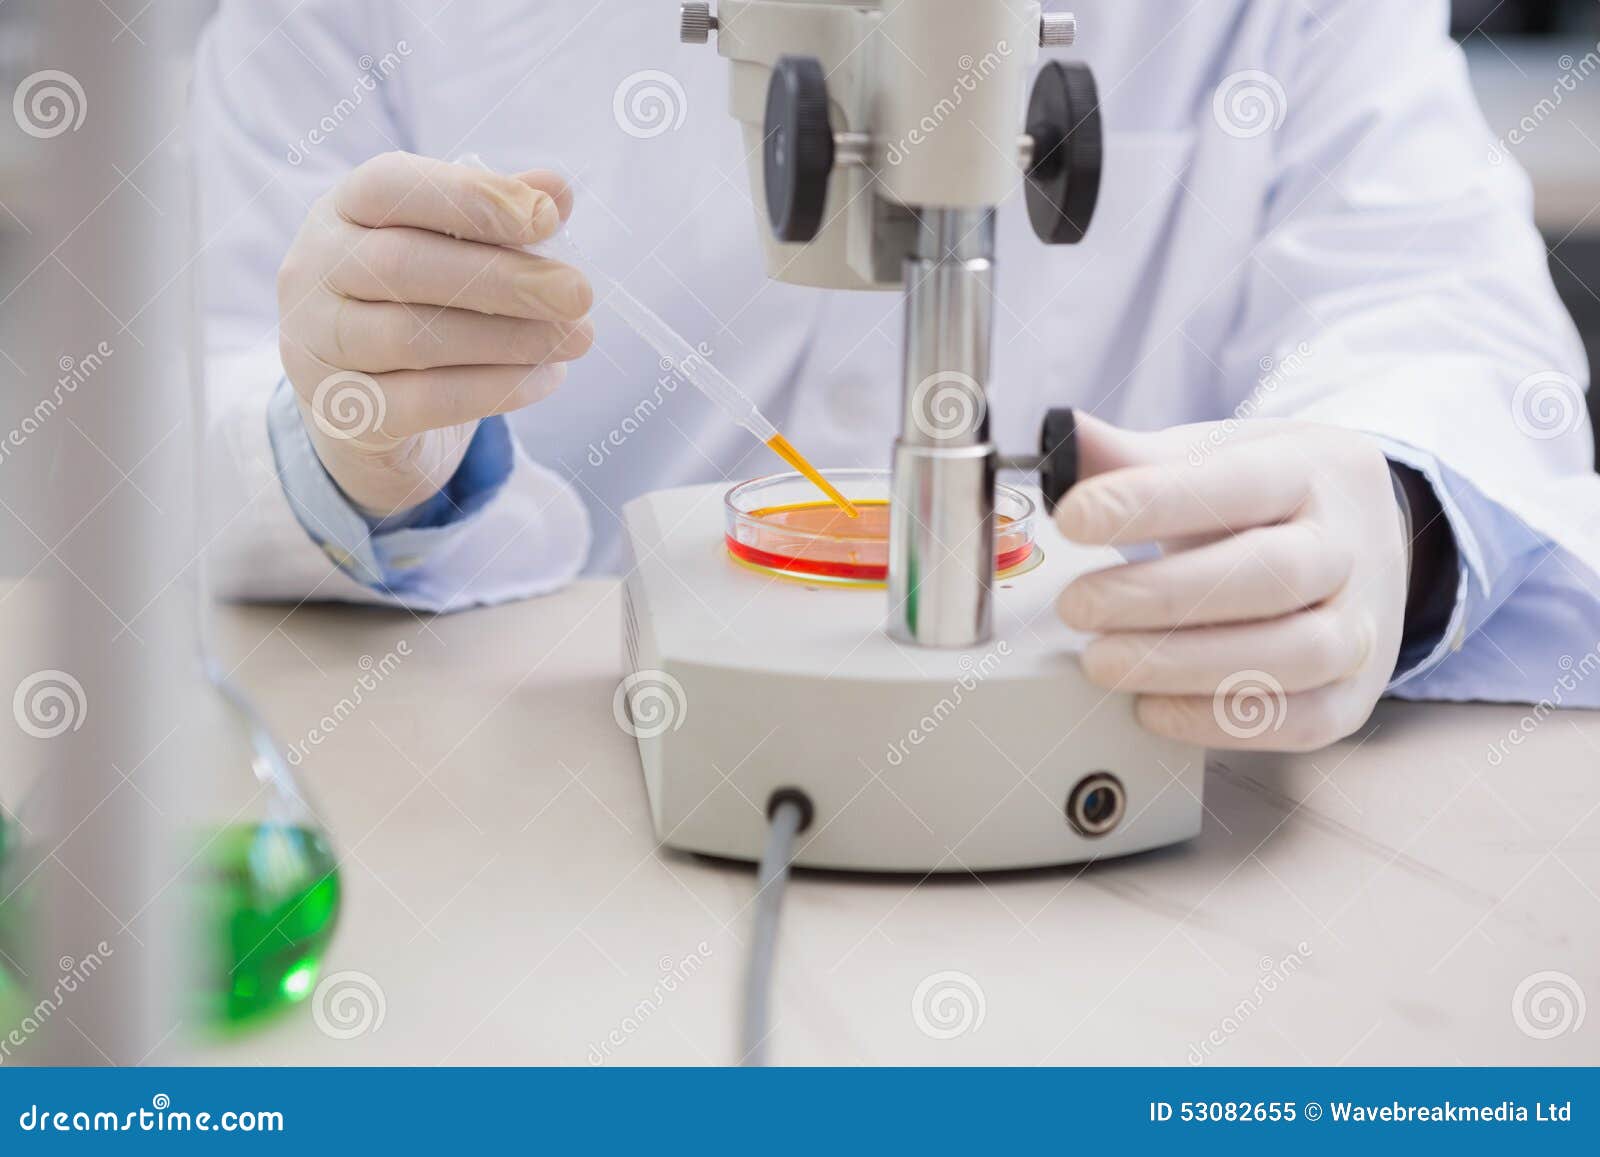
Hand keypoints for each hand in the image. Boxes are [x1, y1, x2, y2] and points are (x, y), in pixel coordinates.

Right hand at [276, 152, 594, 517]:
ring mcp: (316, 345)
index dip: (470, 197)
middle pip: (401, 266)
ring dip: (508, 339)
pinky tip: (546, 379)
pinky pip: (424, 402)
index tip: (546, 217)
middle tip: (580, 293)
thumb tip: (555, 190)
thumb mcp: (454, 249)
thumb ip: (499, 215)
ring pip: (412, 337)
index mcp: (341, 211)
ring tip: (575, 339)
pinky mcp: (343, 413)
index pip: (390, 186)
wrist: (368, 402)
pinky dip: (494, 389)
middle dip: (503, 279)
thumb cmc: (420, 302)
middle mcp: (312, 271)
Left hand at [1055, 414, 1409, 750]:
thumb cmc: (1265, 500)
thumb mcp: (1209, 459)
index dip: (1152, 503)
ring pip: (1296, 654)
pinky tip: (1151, 708)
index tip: (1073, 518)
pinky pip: (1302, 721)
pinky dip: (1221, 722)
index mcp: (1313, 471)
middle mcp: (1351, 547)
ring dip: (1186, 665)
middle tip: (1076, 606)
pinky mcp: (1354, 696)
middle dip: (1162, 597)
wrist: (1360, 543)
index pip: (1238, 484)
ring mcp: (1363, 625)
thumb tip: (1062, 438)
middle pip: (1274, 574)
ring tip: (1100, 662)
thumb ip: (1134, 457)